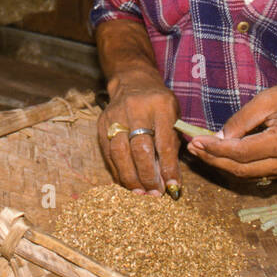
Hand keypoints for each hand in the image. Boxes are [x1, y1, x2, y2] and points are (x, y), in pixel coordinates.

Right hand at [97, 68, 180, 194]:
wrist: (133, 82)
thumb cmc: (159, 104)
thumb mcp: (174, 115)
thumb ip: (173, 143)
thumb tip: (172, 179)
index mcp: (160, 106)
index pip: (164, 142)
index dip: (168, 168)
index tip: (173, 188)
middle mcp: (136, 110)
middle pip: (140, 148)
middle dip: (148, 175)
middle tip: (155, 194)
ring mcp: (116, 116)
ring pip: (120, 152)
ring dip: (130, 177)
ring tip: (140, 193)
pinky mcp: (102, 124)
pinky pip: (108, 153)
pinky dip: (118, 171)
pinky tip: (126, 183)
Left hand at [187, 77, 276, 178]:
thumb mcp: (271, 98)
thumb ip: (243, 119)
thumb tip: (219, 137)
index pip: (241, 153)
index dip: (215, 150)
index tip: (195, 142)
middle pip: (243, 170)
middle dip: (215, 161)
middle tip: (193, 149)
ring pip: (251, 175)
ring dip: (226, 165)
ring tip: (204, 151)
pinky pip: (262, 172)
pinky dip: (242, 165)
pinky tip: (226, 154)